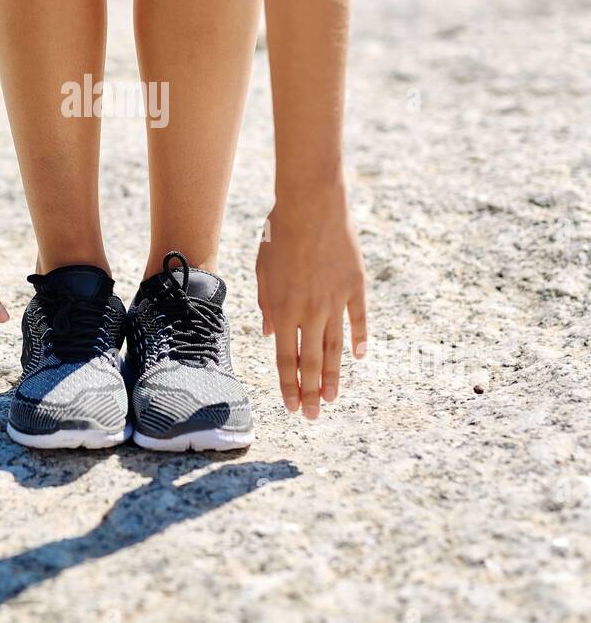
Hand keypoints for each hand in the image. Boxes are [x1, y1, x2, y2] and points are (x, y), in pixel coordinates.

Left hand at [256, 184, 366, 419]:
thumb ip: (266, 304)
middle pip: (310, 360)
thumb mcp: (263, 269)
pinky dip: (359, 339)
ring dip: (332, 375)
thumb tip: (269, 334)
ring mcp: (335, 301)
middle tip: (314, 415)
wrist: (311, 206)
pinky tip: (358, 358)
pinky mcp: (355, 286)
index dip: (288, 385)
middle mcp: (310, 311)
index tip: (291, 407)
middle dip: (310, 391)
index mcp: (283, 309)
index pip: (285, 358)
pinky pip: (358, 319)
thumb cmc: (278, 234)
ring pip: (335, 347)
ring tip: (332, 397)